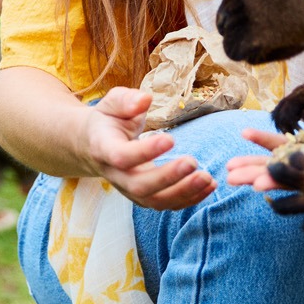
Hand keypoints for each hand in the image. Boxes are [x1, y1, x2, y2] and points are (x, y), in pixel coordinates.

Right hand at [81, 87, 215, 210]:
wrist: (94, 145)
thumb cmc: (108, 120)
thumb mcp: (111, 103)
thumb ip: (126, 100)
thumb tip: (144, 99)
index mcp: (105, 148)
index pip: (122, 157)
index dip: (145, 152)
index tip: (171, 139)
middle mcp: (116, 175)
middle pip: (140, 186)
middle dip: (168, 177)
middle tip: (192, 162)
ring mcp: (130, 189)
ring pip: (155, 201)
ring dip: (183, 192)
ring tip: (207, 178)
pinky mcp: (145, 196)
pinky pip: (166, 204)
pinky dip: (189, 199)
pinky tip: (208, 186)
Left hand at [226, 98, 303, 191]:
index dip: (284, 184)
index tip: (260, 185)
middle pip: (288, 176)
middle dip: (260, 176)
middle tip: (232, 179)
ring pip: (282, 160)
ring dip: (255, 162)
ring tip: (229, 167)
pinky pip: (285, 139)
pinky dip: (265, 137)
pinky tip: (244, 134)